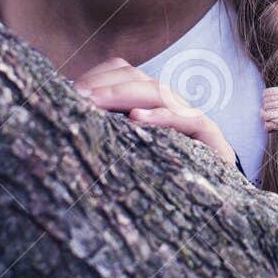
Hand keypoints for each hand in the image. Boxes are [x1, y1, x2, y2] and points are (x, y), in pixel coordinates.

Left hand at [73, 57, 237, 170]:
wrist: (205, 204)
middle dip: (108, 86)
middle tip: (78, 96)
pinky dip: (163, 116)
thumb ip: (104, 126)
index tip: (73, 90)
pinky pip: (189, 119)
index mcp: (150, 102)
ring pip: (161, 93)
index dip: (101, 77)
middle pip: (141, 80)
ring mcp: (193, 119)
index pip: (126, 73)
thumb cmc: (156, 177)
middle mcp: (172, 104)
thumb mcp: (124, 149)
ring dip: (126, 95)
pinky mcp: (211, 138)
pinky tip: (136, 118)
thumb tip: (66, 106)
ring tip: (98, 102)